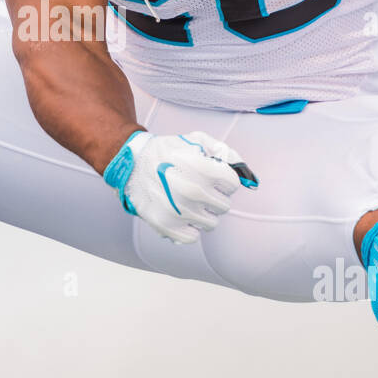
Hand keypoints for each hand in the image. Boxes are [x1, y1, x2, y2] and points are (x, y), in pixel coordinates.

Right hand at [103, 130, 257, 244]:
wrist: (131, 163)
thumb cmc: (167, 151)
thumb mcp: (196, 140)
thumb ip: (224, 153)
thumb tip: (246, 172)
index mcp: (202, 168)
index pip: (233, 185)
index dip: (224, 180)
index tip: (213, 177)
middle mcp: (192, 191)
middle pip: (224, 206)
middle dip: (214, 197)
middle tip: (198, 188)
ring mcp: (179, 211)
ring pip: (211, 223)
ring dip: (203, 213)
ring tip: (188, 201)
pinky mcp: (166, 226)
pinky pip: (192, 237)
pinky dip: (189, 228)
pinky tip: (181, 215)